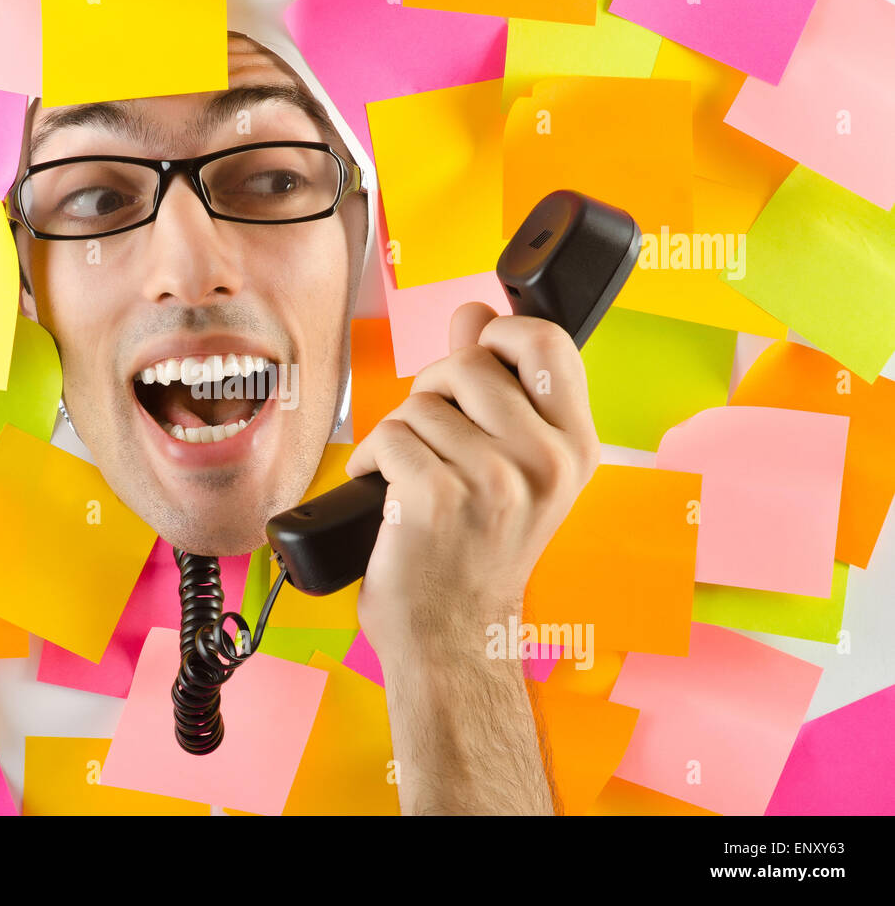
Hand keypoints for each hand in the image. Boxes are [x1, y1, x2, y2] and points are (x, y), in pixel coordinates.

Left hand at [344, 302, 599, 675]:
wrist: (453, 635)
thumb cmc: (477, 550)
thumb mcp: (511, 467)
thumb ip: (496, 385)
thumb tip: (475, 311)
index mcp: (575, 448)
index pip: (546, 342)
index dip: (498, 335)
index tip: (475, 359)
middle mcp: (545, 462)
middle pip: (466, 362)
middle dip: (432, 390)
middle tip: (430, 436)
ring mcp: (493, 480)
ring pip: (419, 403)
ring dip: (399, 434)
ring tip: (411, 477)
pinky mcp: (436, 497)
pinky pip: (386, 436)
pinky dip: (370, 460)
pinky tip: (385, 493)